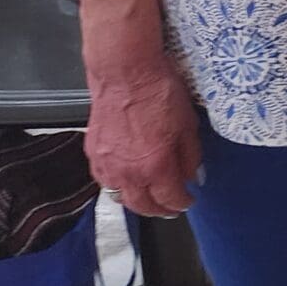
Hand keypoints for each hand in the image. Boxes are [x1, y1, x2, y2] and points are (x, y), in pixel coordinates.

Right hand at [85, 61, 201, 217]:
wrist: (126, 74)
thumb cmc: (159, 93)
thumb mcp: (188, 124)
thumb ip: (191, 156)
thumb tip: (194, 176)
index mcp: (155, 166)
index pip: (170, 199)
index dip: (182, 203)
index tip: (188, 200)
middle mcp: (128, 172)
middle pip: (142, 206)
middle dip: (159, 211)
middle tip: (170, 208)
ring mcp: (107, 164)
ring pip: (119, 197)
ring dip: (136, 202)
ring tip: (149, 198)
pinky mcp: (93, 153)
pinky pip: (103, 180)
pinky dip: (116, 186)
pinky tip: (125, 181)